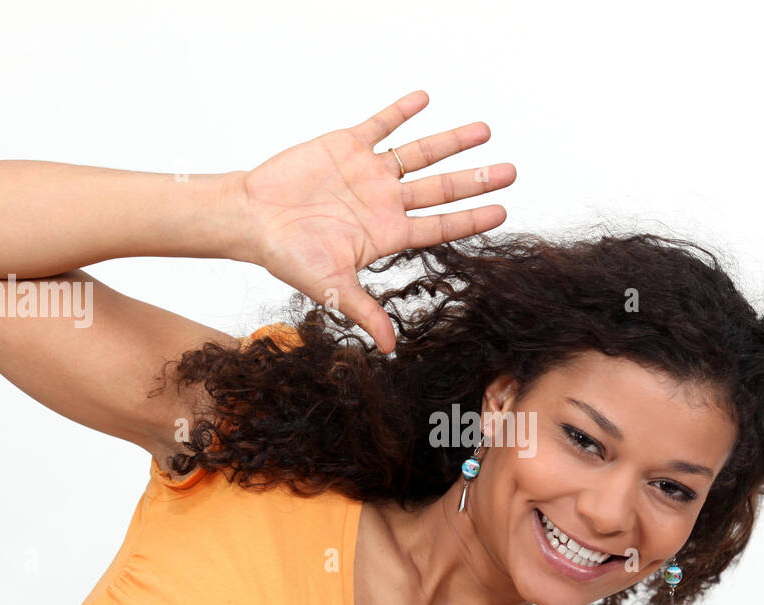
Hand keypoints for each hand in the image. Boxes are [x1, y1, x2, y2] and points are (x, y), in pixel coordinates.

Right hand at [235, 89, 515, 353]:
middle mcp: (385, 201)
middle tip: (512, 171)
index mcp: (387, 233)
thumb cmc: (287, 255)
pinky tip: (425, 97)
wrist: (251, 218)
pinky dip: (401, 111)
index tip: (503, 211)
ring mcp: (368, 172)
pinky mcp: (346, 145)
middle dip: (477, 179)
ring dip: (452, 141)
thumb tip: (390, 348)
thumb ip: (365, 312)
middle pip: (441, 188)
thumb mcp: (332, 288)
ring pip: (420, 153)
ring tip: (485, 130)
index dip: (472, 218)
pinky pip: (381, 124)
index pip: (440, 225)